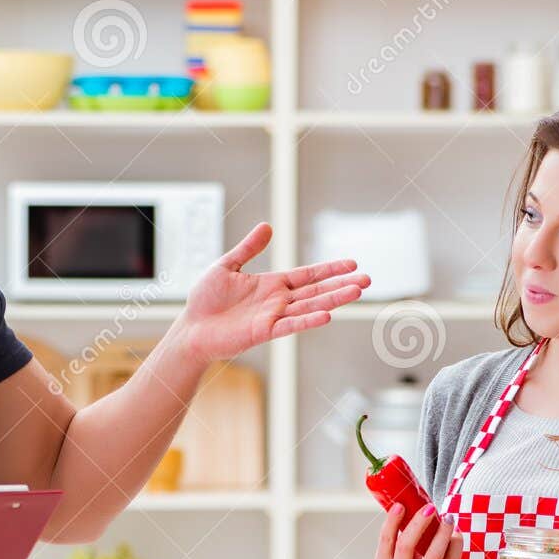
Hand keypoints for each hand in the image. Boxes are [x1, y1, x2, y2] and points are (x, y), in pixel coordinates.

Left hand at [173, 223, 369, 366]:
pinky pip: (290, 325)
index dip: (329, 269)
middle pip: (316, 291)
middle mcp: (277, 302)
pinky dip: (308, 321)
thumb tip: (268, 227)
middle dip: (341, 285)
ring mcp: (273, 317)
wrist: (191, 328)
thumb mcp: (226, 266)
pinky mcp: (263, 332)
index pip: (308, 276)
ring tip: (357, 292)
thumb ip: (248, 249)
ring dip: (333, 300)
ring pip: (309, 307)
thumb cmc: (205, 301)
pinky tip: (327, 315)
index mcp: (271, 285)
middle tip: (367, 280)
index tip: (352, 264)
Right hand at [374, 503, 462, 558]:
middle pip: (407, 546)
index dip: (392, 522)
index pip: (385, 540)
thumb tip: (414, 504)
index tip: (399, 505)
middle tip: (430, 508)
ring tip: (449, 519)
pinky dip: (456, 546)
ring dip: (443, 534)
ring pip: (434, 556)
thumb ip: (399, 540)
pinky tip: (456, 534)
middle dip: (418, 524)